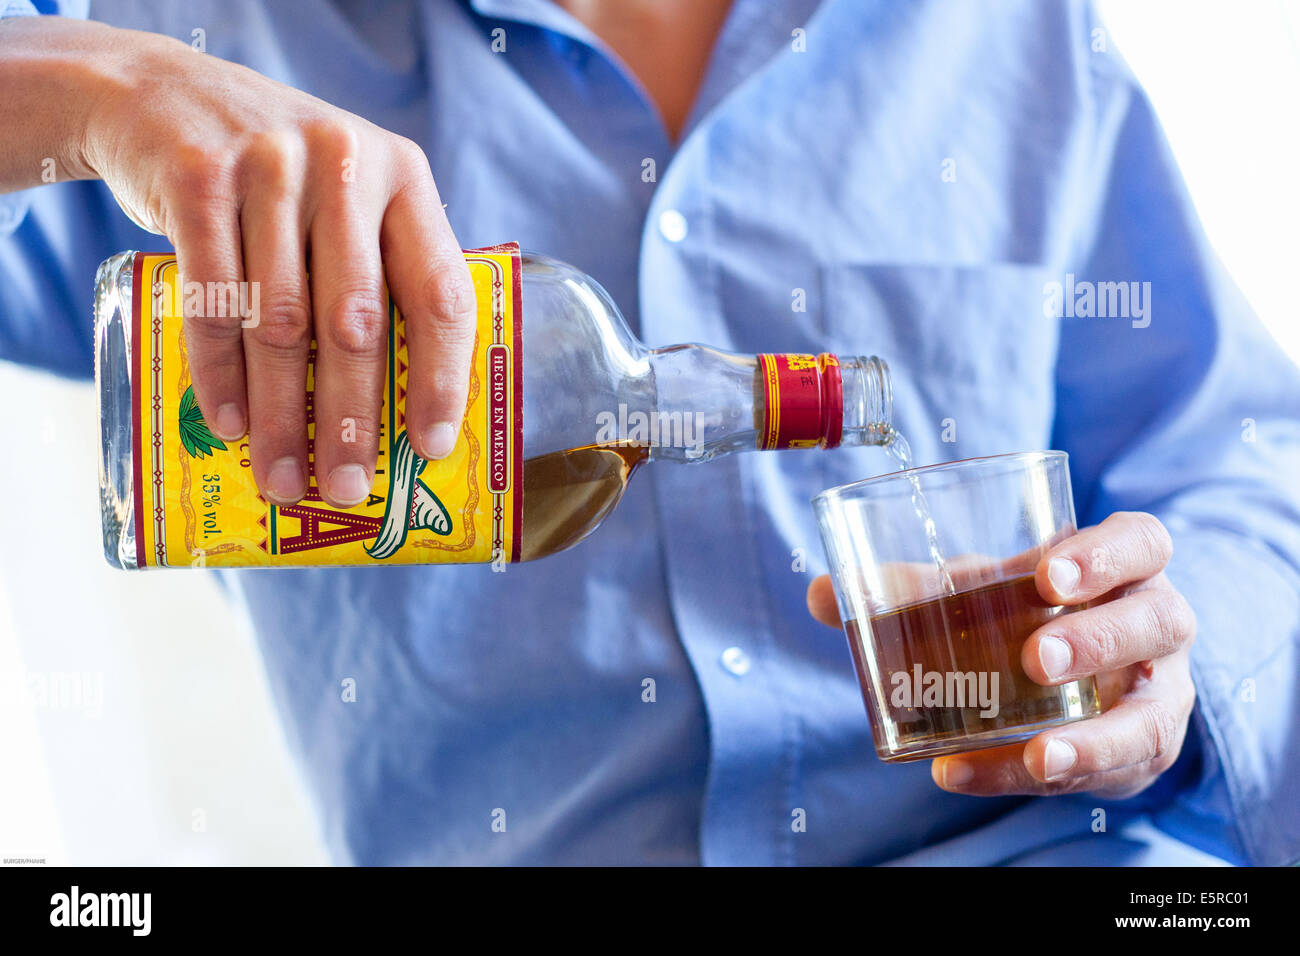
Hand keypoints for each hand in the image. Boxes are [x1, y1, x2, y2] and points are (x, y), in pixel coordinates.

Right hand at [36, 18, 474, 506]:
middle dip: (351, 419)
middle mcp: (345, 166)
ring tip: (282, 478)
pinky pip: (212, 297)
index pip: (437, 292)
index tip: (432, 448)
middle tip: (346, 488)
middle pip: (356, 322)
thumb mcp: (346, 197)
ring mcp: (269, 166)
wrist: (162, 95)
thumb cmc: (277, 178)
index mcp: (403, 178)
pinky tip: (229, 423)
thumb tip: (399, 408)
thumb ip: (379, 269)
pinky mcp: (196, 177)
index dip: (439, 378)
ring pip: (281, 321)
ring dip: (280, 414)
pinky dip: (219, 371)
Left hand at [807, 511, 1196, 797]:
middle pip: (1156, 620)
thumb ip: (909, 588)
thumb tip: (821, 594)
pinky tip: (972, 775)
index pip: (1141, 542)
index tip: (1047, 574)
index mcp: (1124, 564)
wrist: (1083, 676)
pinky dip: (1042, 778)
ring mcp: (1158, 691)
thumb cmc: (1027, 612)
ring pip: (1149, 712)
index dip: (1105, 553)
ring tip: (1037, 754)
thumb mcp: (979, 591)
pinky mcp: (1141, 749)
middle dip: (1098, 640)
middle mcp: (1156, 622)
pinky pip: (1107, 771)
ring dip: (1091, 737)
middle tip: (1035, 658)